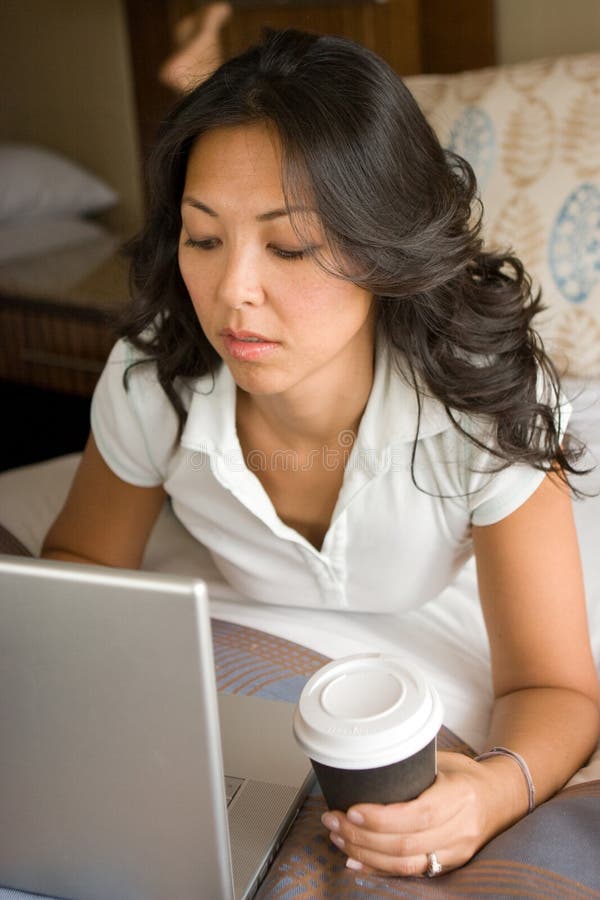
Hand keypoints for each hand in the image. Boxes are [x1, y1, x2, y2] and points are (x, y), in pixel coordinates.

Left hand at [320, 751, 522, 876]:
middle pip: (405, 844)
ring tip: (337, 836)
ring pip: (405, 864)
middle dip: (362, 836)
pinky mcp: (449, 866)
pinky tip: (354, 861)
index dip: (382, 818)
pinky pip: (410, 873)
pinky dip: (379, 869)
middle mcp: (460, 829)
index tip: (353, 809)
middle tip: (333, 820)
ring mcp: (456, 852)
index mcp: (459, 796)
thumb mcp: (444, 760)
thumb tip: (367, 761)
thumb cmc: (466, 774)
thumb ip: (412, 766)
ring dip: (365, 853)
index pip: (418, 815)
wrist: (501, 799)